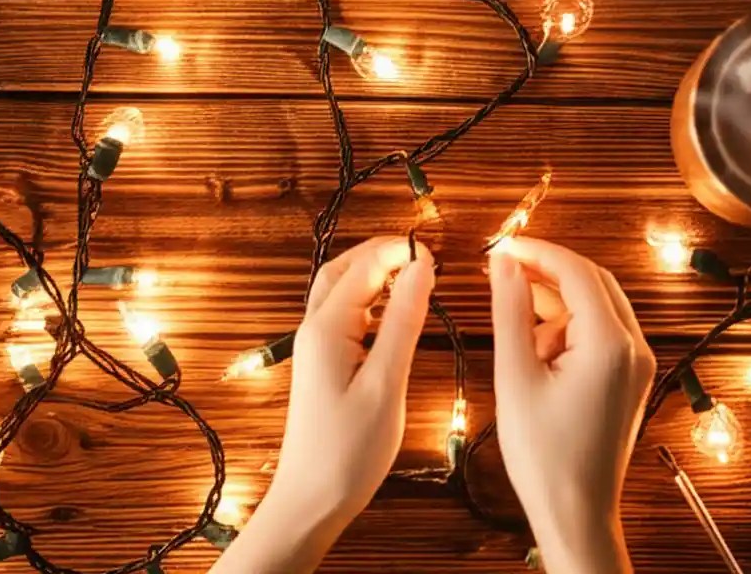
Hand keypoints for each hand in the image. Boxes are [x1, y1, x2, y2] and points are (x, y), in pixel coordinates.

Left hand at [213, 237, 434, 573]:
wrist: (310, 499)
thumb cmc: (347, 451)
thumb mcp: (385, 383)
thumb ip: (404, 321)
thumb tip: (421, 268)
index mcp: (326, 328)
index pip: (365, 266)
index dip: (401, 252)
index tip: (439, 254)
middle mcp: (314, 329)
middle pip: (345, 269)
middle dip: (382, 253)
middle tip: (424, 253)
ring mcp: (314, 347)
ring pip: (341, 290)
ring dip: (374, 274)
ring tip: (414, 274)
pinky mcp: (321, 364)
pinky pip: (343, 316)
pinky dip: (369, 301)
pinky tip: (394, 312)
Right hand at [489, 236, 653, 573]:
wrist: (575, 510)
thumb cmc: (545, 455)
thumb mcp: (515, 376)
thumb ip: (510, 311)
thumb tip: (503, 264)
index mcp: (610, 343)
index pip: (575, 271)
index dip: (535, 251)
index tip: (501, 245)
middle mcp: (634, 348)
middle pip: (592, 281)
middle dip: (547, 270)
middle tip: (504, 267)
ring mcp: (637, 364)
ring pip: (597, 306)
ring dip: (556, 302)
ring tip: (514, 323)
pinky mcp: (630, 379)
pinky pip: (601, 333)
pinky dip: (568, 329)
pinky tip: (535, 350)